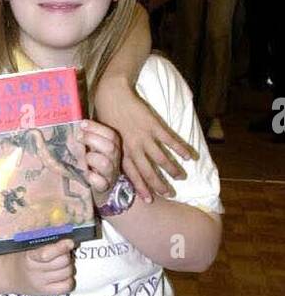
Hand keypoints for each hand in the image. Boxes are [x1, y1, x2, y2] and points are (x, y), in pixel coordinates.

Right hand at [0, 238, 74, 295]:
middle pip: (62, 262)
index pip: (47, 253)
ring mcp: (41, 284)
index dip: (62, 247)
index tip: (69, 242)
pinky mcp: (47, 292)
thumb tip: (66, 241)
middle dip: (66, 255)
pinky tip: (63, 276)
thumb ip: (46, 243)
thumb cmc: (20, 258)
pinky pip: (67, 286)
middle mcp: (35, 272)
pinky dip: (69, 279)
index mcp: (29, 257)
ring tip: (61, 264)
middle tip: (62, 254)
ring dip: (69, 266)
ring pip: (67, 273)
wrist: (8, 275)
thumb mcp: (28, 247)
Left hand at [80, 119, 120, 193]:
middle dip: (93, 139)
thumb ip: (88, 138)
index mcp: (113, 148)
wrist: (94, 191)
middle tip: (79, 138)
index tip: (82, 124)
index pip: (111, 135)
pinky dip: (93, 178)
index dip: (97, 128)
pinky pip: (101, 183)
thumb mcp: (91, 149)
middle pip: (111, 147)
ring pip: (106, 164)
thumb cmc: (91, 165)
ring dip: (92, 158)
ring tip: (84, 159)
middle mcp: (114, 161)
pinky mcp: (104, 188)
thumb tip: (78, 124)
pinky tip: (87, 175)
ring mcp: (110, 175)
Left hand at [94, 78, 194, 200]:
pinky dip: (180, 149)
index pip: (133, 175)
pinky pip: (169, 141)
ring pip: (160, 159)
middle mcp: (133, 147)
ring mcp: (144, 137)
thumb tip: (113, 165)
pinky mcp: (154, 125)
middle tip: (170, 194)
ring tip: (181, 177)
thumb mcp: (106, 138)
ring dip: (172, 169)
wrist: (113, 95)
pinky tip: (189, 157)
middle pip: (148, 171)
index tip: (150, 200)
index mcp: (121, 152)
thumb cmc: (107, 115)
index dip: (141, 188)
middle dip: (159, 185)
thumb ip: (114, 152)